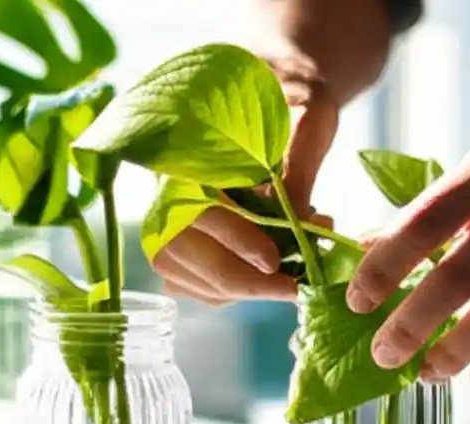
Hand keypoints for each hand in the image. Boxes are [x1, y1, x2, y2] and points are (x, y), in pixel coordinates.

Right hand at [153, 64, 337, 305]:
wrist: (275, 85)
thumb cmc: (291, 92)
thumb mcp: (307, 117)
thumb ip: (297, 170)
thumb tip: (297, 230)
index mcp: (184, 149)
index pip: (197, 205)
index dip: (235, 239)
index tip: (275, 261)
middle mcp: (162, 187)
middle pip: (181, 253)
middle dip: (242, 279)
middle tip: (293, 287)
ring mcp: (165, 218)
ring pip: (183, 276)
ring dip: (238, 290)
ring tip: (291, 276)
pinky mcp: (180, 241)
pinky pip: (192, 283)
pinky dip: (229, 293)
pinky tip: (267, 279)